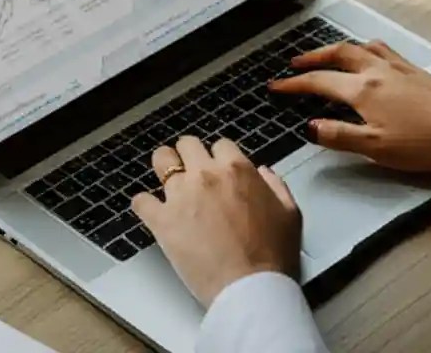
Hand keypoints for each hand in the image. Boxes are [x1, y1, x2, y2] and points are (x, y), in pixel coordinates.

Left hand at [131, 136, 301, 306]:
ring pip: (160, 160)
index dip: (219, 157)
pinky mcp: (161, 220)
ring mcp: (180, 196)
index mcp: (237, 170)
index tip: (218, 169)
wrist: (250, 286)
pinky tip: (152, 212)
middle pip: (187, 144)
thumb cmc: (272, 254)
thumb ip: (276, 186)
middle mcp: (206, 175)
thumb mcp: (289, 213)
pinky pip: (141, 201)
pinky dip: (144, 204)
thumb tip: (263, 173)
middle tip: (191, 172)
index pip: (220, 145)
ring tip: (168, 182)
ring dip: (163, 168)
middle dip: (188, 156)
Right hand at [269, 40, 430, 171]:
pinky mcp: (415, 71)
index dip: (294, 84)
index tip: (276, 86)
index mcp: (364, 90)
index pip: (319, 82)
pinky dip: (365, 48)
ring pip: (360, 47)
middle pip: (338, 54)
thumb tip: (310, 126)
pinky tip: (368, 54)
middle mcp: (378, 71)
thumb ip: (338, 135)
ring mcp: (398, 68)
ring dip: (337, 49)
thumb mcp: (374, 148)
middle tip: (295, 64)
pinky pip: (383, 49)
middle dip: (313, 57)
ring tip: (326, 56)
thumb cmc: (422, 145)